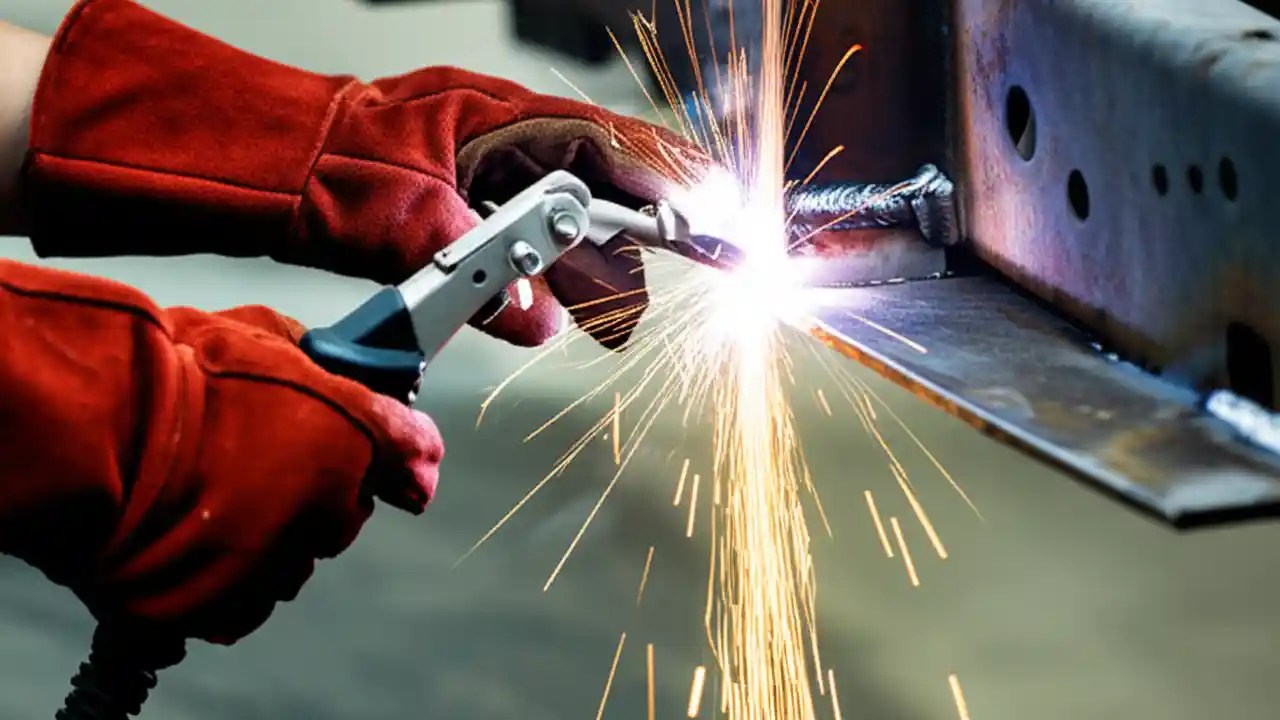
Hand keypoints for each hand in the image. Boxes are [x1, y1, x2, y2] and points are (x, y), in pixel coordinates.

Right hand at [0, 260, 440, 643]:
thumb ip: (322, 357)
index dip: (406, 450)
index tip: (404, 451)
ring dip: (275, 530)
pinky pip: (249, 595)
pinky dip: (231, 572)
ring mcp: (283, 562)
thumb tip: (344, 365)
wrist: (99, 428)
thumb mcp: (263, 332)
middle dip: (322, 484)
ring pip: (299, 553)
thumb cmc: (178, 370)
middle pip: (349, 507)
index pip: (415, 454)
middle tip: (268, 454)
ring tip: (218, 490)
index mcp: (357, 440)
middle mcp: (333, 508)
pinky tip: (197, 533)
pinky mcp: (229, 606)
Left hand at [23, 0, 713, 349]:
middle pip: (600, 187)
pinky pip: (530, 240)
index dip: (668, 185)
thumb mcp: (411, 224)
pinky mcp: (467, 204)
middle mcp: (503, 138)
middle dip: (644, 235)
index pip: (609, 150)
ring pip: (566, 220)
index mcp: (500, 119)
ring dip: (597, 268)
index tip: (714, 216)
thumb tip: (540, 319)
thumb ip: (484, 273)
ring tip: (621, 318)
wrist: (265, 165)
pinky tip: (564, 310)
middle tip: (697, 267)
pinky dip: (552, 276)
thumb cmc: (325, 169)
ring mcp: (486, 169)